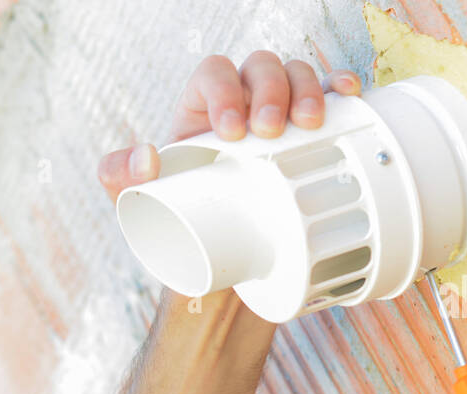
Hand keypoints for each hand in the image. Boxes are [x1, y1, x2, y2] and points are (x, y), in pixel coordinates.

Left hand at [97, 52, 361, 203]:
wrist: (218, 255)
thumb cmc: (179, 216)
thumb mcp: (140, 199)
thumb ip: (119, 177)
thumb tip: (145, 156)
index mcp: (202, 108)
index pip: (213, 75)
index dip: (223, 91)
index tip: (229, 130)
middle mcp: (244, 100)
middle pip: (260, 66)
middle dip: (268, 91)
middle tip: (268, 130)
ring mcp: (281, 111)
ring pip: (297, 73)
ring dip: (306, 90)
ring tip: (308, 124)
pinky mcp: (311, 131)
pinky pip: (330, 95)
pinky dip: (340, 89)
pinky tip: (347, 96)